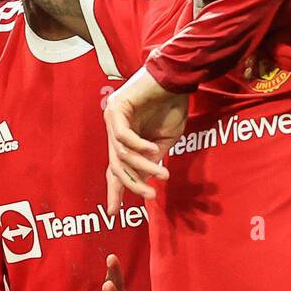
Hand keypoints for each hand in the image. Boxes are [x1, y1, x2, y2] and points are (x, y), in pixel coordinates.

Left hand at [103, 68, 187, 212]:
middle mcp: (113, 128)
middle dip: (131, 184)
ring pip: (121, 154)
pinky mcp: (117, 107)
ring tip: (163, 173)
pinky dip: (139, 147)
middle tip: (149, 196)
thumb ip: (152, 159)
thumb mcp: (164, 140)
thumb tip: (144, 181)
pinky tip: (154, 150)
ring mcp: (112, 117)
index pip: (114, 168)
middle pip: (115, 166)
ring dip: (143, 166)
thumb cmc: (172, 105)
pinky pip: (124, 136)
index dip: (115, 190)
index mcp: (123, 137)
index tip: (113, 213)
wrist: (177, 78)